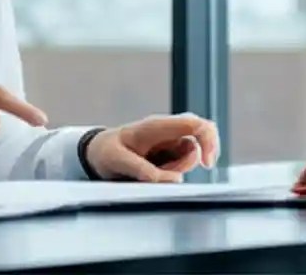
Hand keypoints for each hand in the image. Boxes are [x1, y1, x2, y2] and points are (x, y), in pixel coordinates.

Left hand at [85, 113, 219, 182]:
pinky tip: (150, 175)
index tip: (206, 164)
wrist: (96, 153)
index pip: (195, 124)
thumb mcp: (118, 161)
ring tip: (147, 174)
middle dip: (195, 160)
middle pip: (202, 137)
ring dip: (176, 171)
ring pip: (191, 156)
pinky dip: (171, 175)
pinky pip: (180, 166)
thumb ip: (144, 170)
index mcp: (157, 126)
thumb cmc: (106, 152)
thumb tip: (175, 181)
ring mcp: (170, 142)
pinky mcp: (169, 154)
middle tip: (172, 177)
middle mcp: (168, 131)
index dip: (208, 141)